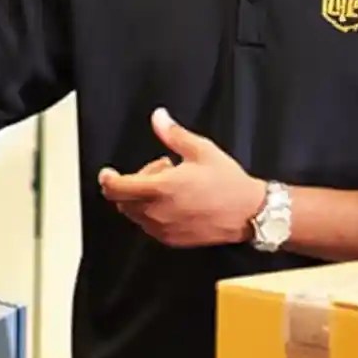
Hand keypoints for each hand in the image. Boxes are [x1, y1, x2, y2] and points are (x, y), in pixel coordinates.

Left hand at [98, 108, 265, 247]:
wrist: (249, 213)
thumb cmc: (228, 183)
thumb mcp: (200, 150)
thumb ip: (173, 134)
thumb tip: (158, 117)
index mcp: (160, 189)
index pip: (117, 189)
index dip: (107, 180)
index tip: (107, 173)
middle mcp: (157, 212)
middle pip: (123, 201)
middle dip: (133, 183)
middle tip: (160, 171)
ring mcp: (164, 229)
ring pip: (135, 214)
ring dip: (142, 199)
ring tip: (171, 186)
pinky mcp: (172, 240)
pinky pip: (150, 226)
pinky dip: (153, 213)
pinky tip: (175, 202)